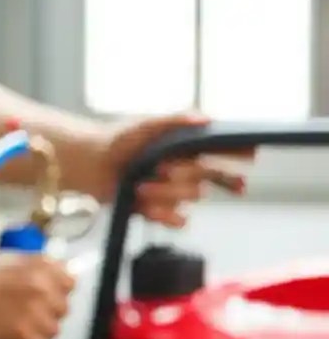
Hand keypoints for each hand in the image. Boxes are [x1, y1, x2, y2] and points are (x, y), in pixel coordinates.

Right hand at [0, 253, 75, 338]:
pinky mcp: (24, 333)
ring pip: (53, 330)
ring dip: (37, 332)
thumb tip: (53, 284)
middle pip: (63, 309)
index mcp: (41, 264)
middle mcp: (43, 286)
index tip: (42, 299)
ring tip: (14, 328)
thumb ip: (33, 270)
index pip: (70, 284)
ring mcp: (35, 310)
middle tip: (23, 316)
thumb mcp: (7, 260)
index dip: (55, 293)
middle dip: (45, 314)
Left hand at [83, 113, 251, 226]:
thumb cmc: (117, 140)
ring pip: (192, 198)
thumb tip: (206, 118)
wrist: (88, 165)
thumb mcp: (144, 126)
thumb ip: (174, 121)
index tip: (251, 157)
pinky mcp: (160, 210)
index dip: (240, 156)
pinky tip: (148, 208)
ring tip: (139, 186)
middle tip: (161, 168)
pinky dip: (165, 215)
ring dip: (166, 193)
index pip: (224, 152)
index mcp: (189, 148)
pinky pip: (178, 219)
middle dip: (187, 175)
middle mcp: (187, 170)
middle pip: (209, 178)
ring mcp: (175, 191)